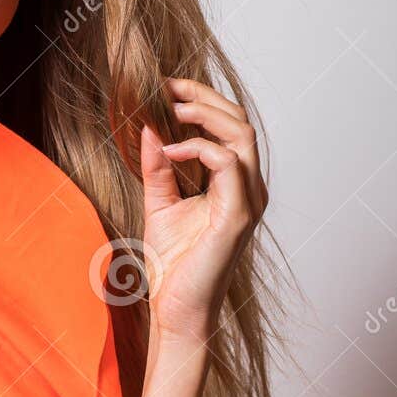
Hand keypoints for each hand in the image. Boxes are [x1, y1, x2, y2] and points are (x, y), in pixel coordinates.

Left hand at [139, 76, 267, 347]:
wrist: (178, 309)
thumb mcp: (159, 204)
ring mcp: (249, 200)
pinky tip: (169, 150)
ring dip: (203, 114)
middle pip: (239, 119)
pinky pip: (228, 162)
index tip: (165, 87)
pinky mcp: (239, 214)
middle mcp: (249, 187)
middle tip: (165, 88)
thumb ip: (157, 168)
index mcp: (235, 182)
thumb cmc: (175, 265)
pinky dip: (198, 148)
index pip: (228, 125)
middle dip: (202, 96)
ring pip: (241, 134)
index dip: (200, 98)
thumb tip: (147, 128)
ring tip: (170, 110)